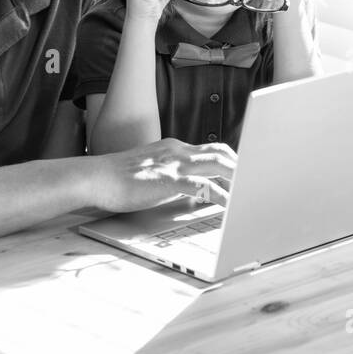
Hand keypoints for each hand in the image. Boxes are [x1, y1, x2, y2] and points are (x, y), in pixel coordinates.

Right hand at [88, 138, 237, 212]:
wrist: (95, 177)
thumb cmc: (118, 179)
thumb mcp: (150, 171)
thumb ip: (171, 175)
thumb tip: (191, 189)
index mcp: (173, 148)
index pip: (211, 149)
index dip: (231, 159)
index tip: (244, 171)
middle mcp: (177, 151)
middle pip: (220, 152)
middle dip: (241, 165)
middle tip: (257, 180)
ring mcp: (173, 164)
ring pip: (217, 164)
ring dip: (238, 178)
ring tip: (252, 191)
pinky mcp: (168, 180)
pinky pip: (203, 186)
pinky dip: (222, 195)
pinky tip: (231, 205)